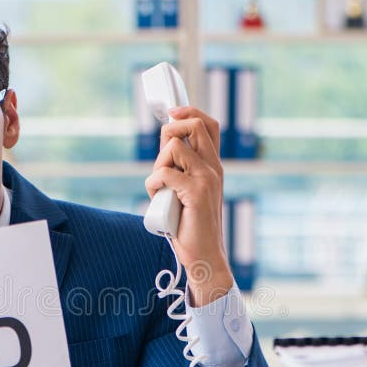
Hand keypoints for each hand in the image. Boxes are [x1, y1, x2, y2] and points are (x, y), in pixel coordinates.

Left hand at [144, 106, 233, 306]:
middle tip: (161, 160)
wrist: (204, 255)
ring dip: (158, 166)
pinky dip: (153, 185)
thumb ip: (180, 169)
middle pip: (192, 125)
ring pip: (173, 148)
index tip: (171, 114)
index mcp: (213, 165)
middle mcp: (213, 168)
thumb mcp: (186, 191)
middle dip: (168, 133)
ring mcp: (206, 178)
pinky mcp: (195, 192)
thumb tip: (164, 145)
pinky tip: (158, 199)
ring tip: (160, 189)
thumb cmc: (190, 226)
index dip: (189, 111)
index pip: (208, 124)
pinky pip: (164, 174)